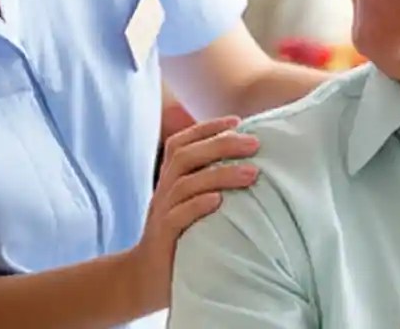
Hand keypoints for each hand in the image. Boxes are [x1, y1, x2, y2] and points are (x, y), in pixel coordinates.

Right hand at [129, 116, 259, 311]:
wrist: (144, 278)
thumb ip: (207, 183)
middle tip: (254, 143)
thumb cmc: (179, 237)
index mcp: (170, 180)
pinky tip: (218, 201)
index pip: (181, 143)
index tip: (237, 121)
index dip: (206, 128)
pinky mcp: (163, 237)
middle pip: (185, 156)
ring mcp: (161, 213)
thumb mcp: (189, 204)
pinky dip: (197, 205)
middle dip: (220, 144)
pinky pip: (177, 216)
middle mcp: (163, 191)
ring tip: (251, 173)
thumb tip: (247, 163)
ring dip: (219, 174)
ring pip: (185, 184)